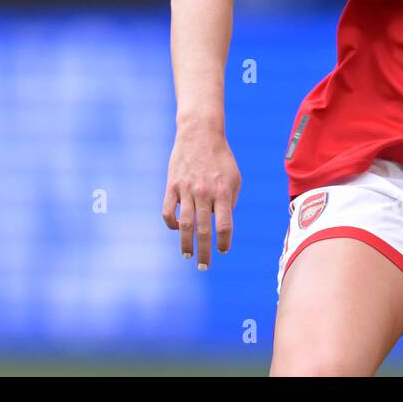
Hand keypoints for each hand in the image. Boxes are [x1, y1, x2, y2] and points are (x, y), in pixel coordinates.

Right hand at [161, 115, 240, 268]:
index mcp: (223, 192)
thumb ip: (230, 202)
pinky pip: (168, 211)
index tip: (223, 251)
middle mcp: (204, 193)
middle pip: (204, 230)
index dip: (224, 242)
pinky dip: (170, 224)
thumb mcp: (234, 178)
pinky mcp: (171, 186)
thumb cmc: (221, 159)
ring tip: (188, 256)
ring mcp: (186, 190)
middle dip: (205, 252)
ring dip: (185, 244)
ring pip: (184, 225)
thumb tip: (222, 224)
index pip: (225, 225)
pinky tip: (175, 230)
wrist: (200, 134)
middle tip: (204, 267)